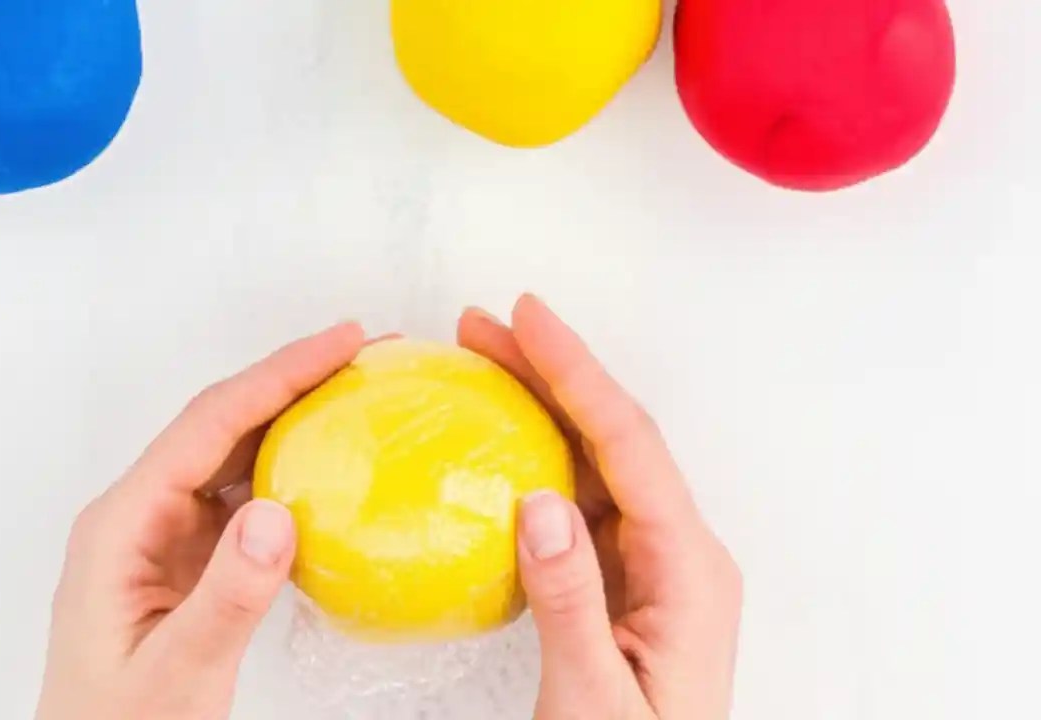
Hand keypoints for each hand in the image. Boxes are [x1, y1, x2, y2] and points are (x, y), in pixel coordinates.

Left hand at [35, 323, 365, 719]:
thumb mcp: (177, 672)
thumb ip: (226, 597)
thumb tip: (279, 514)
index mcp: (122, 524)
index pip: (208, 426)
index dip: (277, 376)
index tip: (342, 343)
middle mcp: (140, 515)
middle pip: (222, 425)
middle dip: (293, 381)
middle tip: (369, 353)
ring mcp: (163, 537)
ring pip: (234, 457)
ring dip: (295, 422)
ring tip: (360, 395)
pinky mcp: (187, 562)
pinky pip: (242, 500)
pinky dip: (290, 475)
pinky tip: (332, 471)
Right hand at [458, 295, 742, 719]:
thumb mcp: (596, 700)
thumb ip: (569, 602)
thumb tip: (536, 502)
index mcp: (689, 571)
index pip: (630, 445)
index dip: (577, 373)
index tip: (529, 319)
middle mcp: (678, 554)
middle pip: (613, 437)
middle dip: (551, 374)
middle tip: (482, 329)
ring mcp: (651, 567)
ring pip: (594, 464)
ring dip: (539, 411)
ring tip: (481, 368)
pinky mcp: (622, 583)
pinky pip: (580, 503)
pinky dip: (535, 463)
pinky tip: (496, 448)